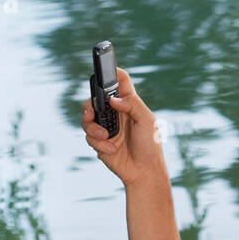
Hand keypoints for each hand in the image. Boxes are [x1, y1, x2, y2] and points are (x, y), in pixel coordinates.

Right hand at [82, 66, 167, 187]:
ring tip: (106, 137)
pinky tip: (112, 150)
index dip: (112, 72)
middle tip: (90, 112)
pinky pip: (90, 137)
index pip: (120, 82)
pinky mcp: (99, 142)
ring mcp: (106, 127)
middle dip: (89, 105)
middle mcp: (116, 113)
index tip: (104, 66)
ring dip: (94, 128)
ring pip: (88, 119)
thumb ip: (132, 105)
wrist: (144, 172)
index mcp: (129, 104)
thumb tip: (112, 99)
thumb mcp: (147, 120)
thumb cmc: (150, 145)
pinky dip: (100, 144)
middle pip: (95, 99)